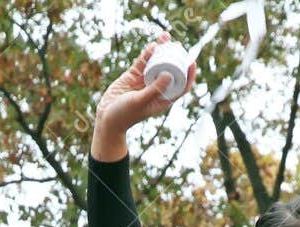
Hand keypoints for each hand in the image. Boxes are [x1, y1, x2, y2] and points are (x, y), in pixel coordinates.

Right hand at [93, 34, 197, 148]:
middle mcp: (156, 89)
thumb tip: (169, 75)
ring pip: (156, 63)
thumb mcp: (140, 102)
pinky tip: (153, 45)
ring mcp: (145, 81)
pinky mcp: (133, 76)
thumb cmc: (125, 115)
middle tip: (179, 45)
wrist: (107, 117)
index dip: (188, 75)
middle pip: (170, 71)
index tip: (192, 62)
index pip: (181, 87)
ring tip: (166, 36)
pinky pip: (143, 62)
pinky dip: (147, 53)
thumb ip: (154, 89)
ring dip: (161, 50)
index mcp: (162, 99)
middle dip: (175, 58)